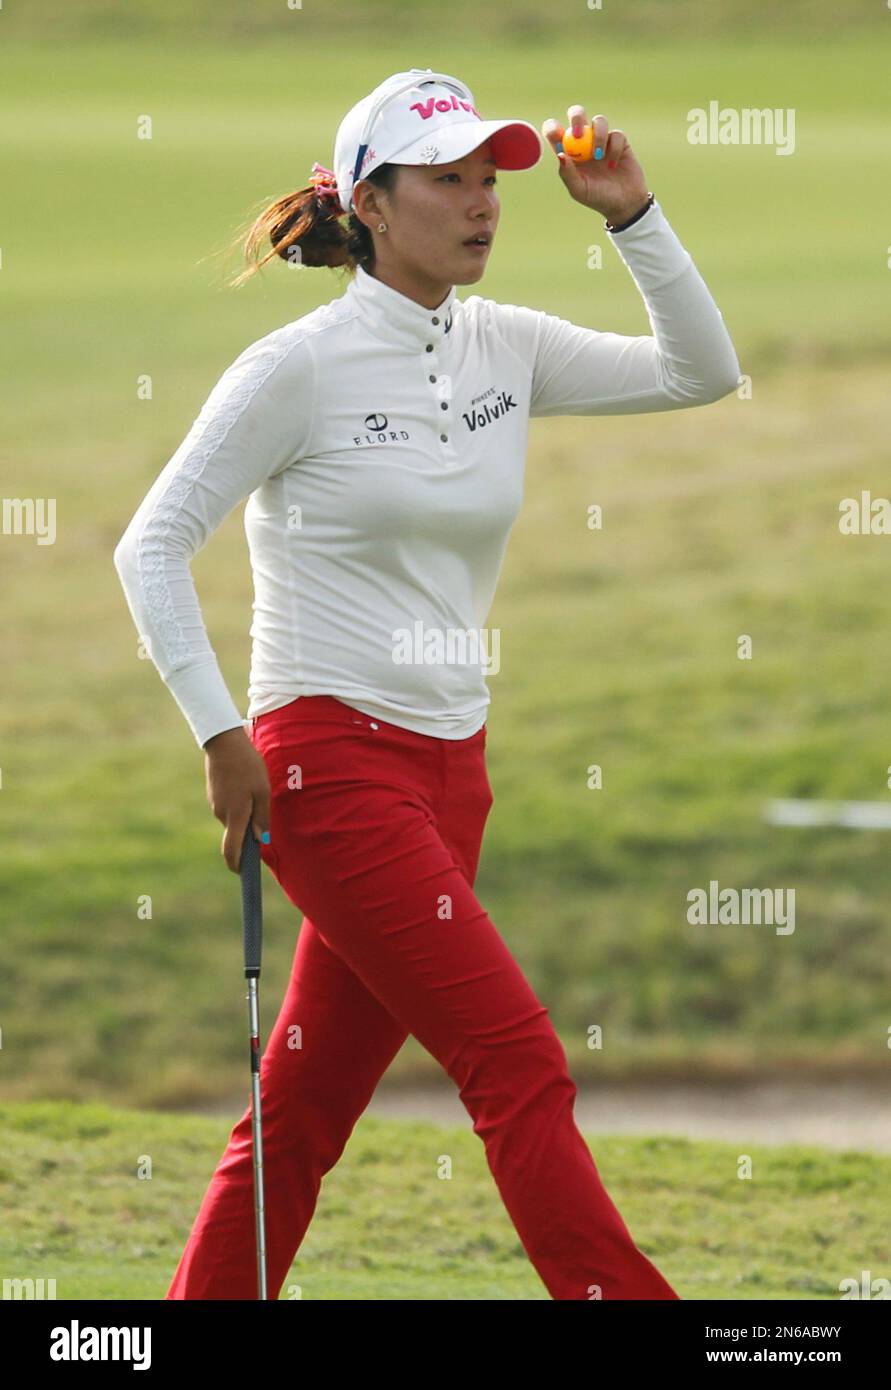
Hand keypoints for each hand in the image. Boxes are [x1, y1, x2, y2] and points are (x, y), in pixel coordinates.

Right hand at [203, 726, 270, 873]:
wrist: (223, 742)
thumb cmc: (248, 766)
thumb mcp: (262, 790)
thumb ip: (261, 817)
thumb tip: (260, 840)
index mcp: (235, 816)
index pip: (231, 851)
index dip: (237, 865)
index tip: (244, 873)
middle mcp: (221, 814)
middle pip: (235, 833)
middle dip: (247, 833)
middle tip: (263, 820)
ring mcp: (214, 804)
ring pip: (232, 818)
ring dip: (244, 814)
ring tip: (256, 794)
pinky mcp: (213, 794)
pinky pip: (227, 806)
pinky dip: (238, 804)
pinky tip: (245, 786)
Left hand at [541, 105, 649, 224]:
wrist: (623, 203)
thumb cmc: (597, 198)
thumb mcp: (579, 190)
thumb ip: (567, 174)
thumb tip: (560, 154)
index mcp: (569, 151)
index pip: (555, 131)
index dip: (553, 129)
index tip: (557, 141)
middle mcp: (584, 141)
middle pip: (577, 115)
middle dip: (576, 117)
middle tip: (577, 134)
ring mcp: (602, 139)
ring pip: (599, 121)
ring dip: (598, 136)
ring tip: (599, 157)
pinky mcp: (619, 141)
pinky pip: (616, 135)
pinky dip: (614, 149)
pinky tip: (613, 165)